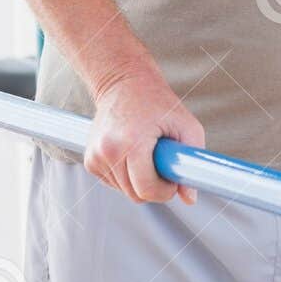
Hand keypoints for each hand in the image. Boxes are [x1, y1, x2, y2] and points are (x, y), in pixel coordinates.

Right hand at [85, 68, 205, 204]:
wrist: (124, 82)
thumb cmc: (159, 102)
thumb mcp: (187, 126)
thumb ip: (191, 162)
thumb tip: (190, 199)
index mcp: (132, 142)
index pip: (146, 189)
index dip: (164, 191)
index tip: (172, 179)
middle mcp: (108, 151)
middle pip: (135, 194)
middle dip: (154, 186)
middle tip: (163, 164)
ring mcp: (95, 156)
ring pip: (124, 190)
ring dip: (139, 181)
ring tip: (147, 153)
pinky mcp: (89, 160)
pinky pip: (113, 182)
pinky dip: (126, 176)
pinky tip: (132, 154)